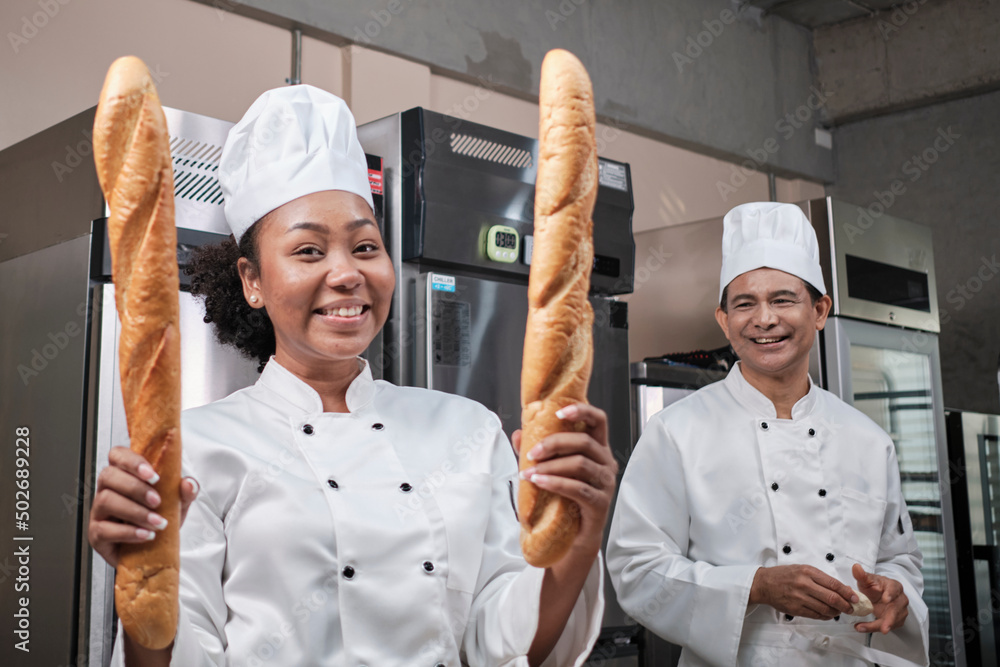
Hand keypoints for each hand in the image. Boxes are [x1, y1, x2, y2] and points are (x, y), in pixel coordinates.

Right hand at [88, 446, 198, 567]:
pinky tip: (145, 535)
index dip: (132, 461)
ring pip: (105, 500)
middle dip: (135, 488)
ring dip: (135, 511)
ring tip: (157, 523)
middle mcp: (107, 489)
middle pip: (108, 476)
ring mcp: (98, 512)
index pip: (117, 455)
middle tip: (157, 501)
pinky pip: (103, 529)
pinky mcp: (96, 534)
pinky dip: (127, 532)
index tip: (154, 476)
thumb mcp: (178, 504)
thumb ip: (185, 492)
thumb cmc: (161, 518)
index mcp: (124, 474)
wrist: (156, 550)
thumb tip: (189, 484)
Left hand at [511, 403, 617, 559]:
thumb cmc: (563, 499)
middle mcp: (606, 463)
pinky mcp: (600, 503)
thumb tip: (518, 434)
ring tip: (529, 473)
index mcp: (597, 449)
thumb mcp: (549, 470)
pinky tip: (539, 482)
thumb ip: (537, 452)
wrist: (573, 537)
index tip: (559, 412)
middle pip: (584, 441)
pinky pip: (578, 488)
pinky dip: (555, 483)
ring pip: (580, 464)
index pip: (598, 420)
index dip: (581, 411)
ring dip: (550, 466)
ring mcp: (606, 483)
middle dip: (554, 443)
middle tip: (531, 453)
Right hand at [750, 564, 857, 619]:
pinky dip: (825, 616)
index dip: (847, 592)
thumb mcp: (803, 569)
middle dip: (845, 605)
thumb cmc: (785, 575)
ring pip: (825, 609)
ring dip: (836, 612)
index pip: (833, 583)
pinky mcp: (796, 609)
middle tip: (851, 608)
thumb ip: (820, 578)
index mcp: (808, 572)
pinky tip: (828, 614)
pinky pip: (815, 615)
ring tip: (840, 612)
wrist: (765, 583)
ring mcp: (800, 598)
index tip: (855, 597)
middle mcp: (804, 584)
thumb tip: (840, 588)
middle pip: (831, 598)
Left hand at [852, 563, 908, 633]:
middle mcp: (900, 599)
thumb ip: (861, 576)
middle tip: (884, 628)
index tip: (886, 599)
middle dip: (890, 619)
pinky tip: (863, 627)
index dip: (891, 594)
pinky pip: (886, 626)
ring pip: (892, 621)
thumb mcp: (866, 581)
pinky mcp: (896, 620)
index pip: (894, 589)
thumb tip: (856, 567)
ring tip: (862, 627)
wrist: (878, 596)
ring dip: (877, 626)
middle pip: (896, 609)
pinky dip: (874, 628)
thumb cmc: (874, 587)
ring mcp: (900, 611)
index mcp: (894, 586)